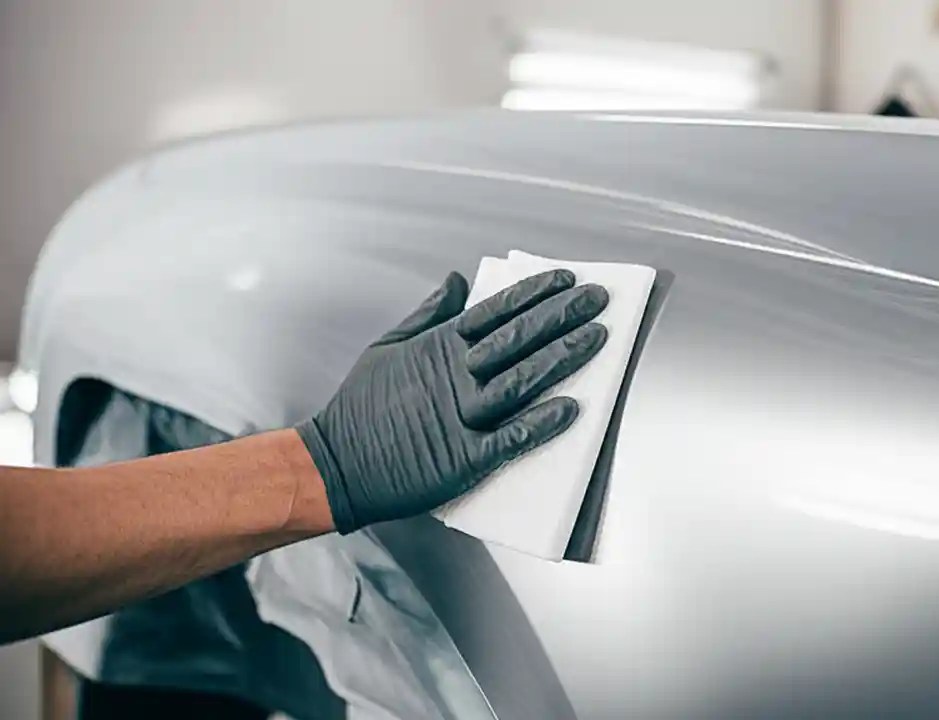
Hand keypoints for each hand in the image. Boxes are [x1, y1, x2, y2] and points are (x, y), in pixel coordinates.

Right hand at [297, 269, 608, 532]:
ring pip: (522, 380)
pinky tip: (573, 409)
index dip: (535, 293)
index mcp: (438, 346)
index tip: (567, 279)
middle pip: (518, 339)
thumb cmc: (361, 409)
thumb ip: (428, 313)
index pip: (496, 310)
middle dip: (562, 316)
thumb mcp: (388, 347)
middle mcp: (455, 376)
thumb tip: (457, 278)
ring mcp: (461, 417)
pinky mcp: (465, 458)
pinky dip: (542, 423)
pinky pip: (512, 438)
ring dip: (562, 358)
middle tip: (598, 300)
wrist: (335, 467)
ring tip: (596, 338)